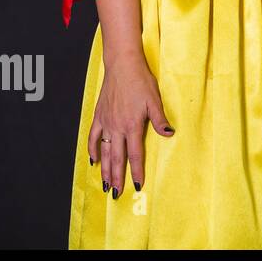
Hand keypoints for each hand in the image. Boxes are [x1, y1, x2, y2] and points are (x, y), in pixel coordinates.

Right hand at [88, 51, 174, 196]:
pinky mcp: (99, 116)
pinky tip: (93, 160)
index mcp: (132, 125)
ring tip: (105, 184)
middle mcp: (117, 127)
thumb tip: (169, 134)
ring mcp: (106, 122)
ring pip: (104, 151)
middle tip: (116, 193)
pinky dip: (92, 150)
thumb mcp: (155, 100)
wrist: (122, 66)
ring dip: (105, 169)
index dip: (136, 171)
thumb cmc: (141, 81)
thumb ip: (160, 120)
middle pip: (117, 158)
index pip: (135, 154)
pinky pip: (93, 137)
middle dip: (117, 177)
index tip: (137, 185)